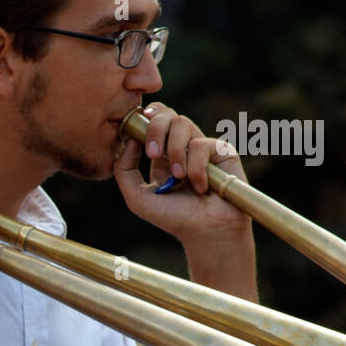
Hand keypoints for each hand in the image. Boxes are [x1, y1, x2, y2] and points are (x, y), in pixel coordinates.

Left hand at [113, 102, 251, 249]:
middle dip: (155, 129)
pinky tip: (200, 187)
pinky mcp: (221, 150)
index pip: (152, 120)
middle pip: (165, 114)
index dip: (145, 117)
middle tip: (153, 155)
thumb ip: (123, 169)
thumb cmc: (173, 217)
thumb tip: (129, 139)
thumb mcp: (136, 196)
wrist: (206, 231)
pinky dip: (196, 168)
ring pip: (182, 123)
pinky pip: (201, 144)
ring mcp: (202, 146)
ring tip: (178, 178)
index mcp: (161, 154)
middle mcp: (182, 146)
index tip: (135, 128)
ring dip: (176, 152)